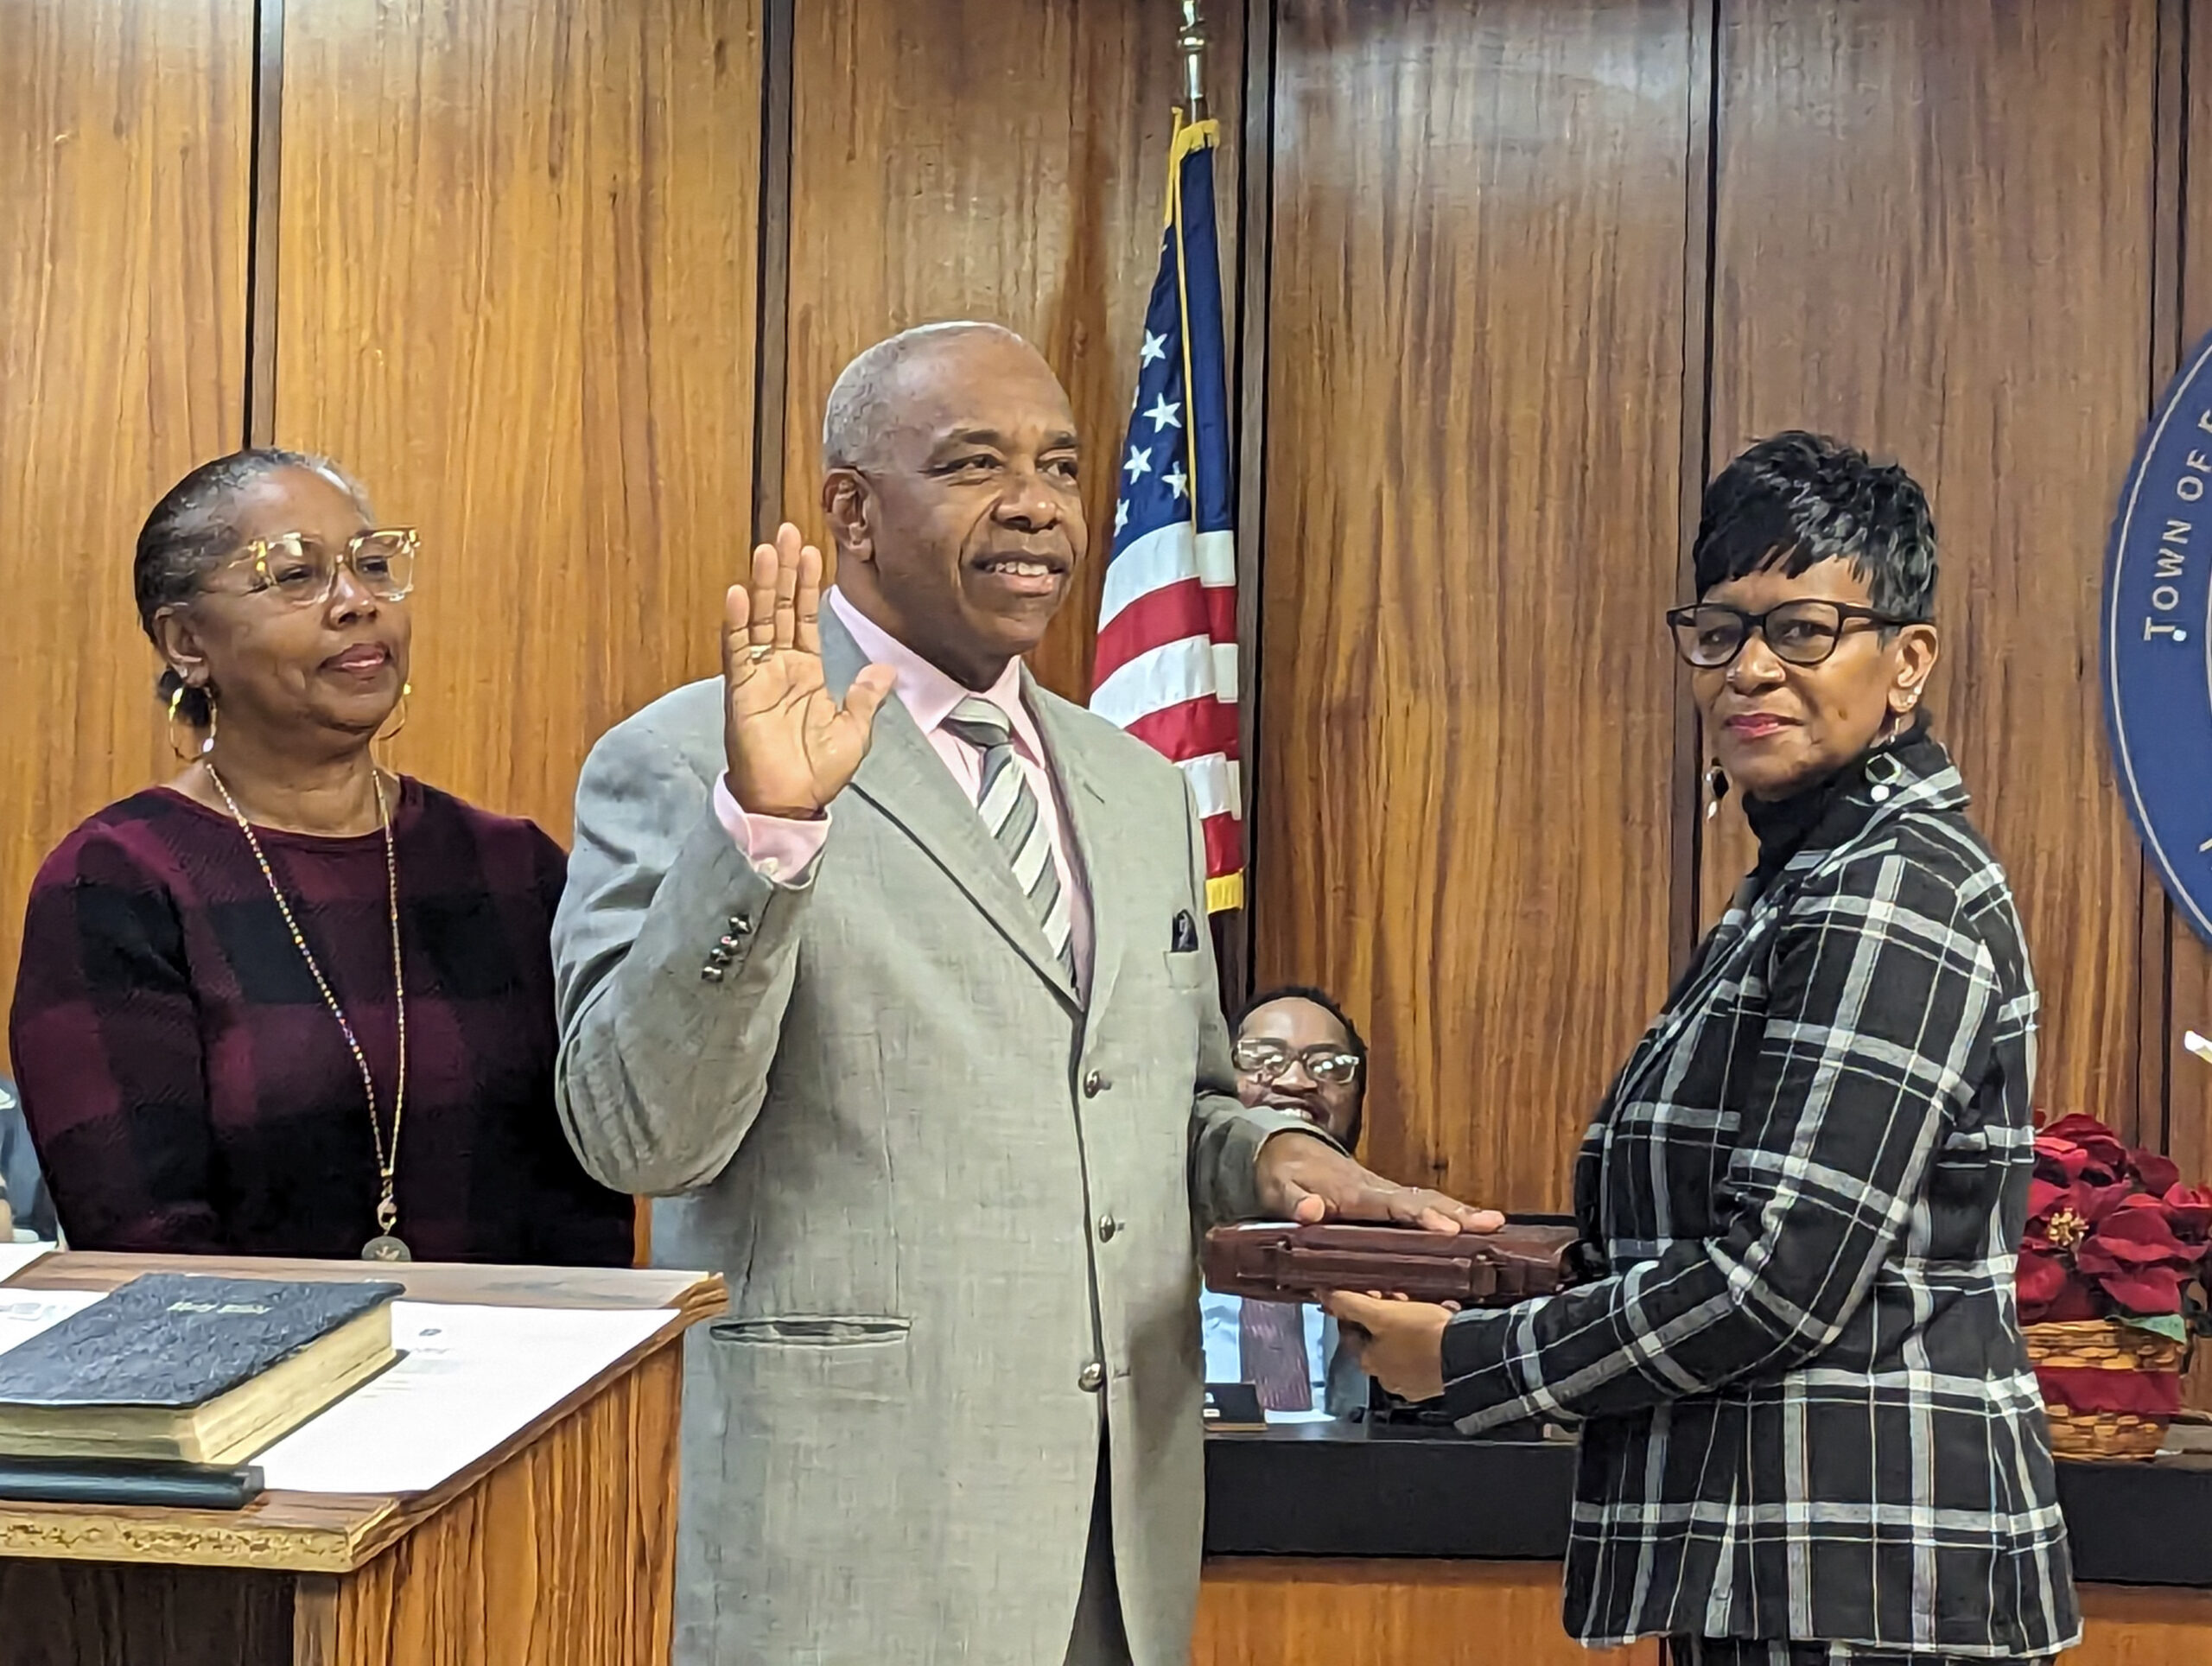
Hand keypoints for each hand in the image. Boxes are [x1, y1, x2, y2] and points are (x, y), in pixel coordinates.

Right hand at [723, 524, 896, 818]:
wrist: (791, 804)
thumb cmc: (816, 773)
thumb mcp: (854, 730)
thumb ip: (866, 696)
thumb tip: (884, 669)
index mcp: (806, 673)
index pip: (805, 618)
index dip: (808, 585)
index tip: (812, 550)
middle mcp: (779, 668)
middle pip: (780, 609)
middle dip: (785, 571)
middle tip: (786, 532)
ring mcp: (758, 677)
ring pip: (759, 621)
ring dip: (763, 586)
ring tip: (767, 550)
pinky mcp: (741, 692)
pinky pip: (738, 652)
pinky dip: (737, 623)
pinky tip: (739, 594)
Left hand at [1253, 1130, 1504, 1233]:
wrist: (1286, 1150)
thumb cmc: (1283, 1174)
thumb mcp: (1279, 1188)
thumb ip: (1296, 1201)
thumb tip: (1313, 1210)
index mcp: (1355, 1193)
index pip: (1393, 1206)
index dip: (1421, 1217)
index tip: (1449, 1229)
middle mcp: (1377, 1191)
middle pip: (1422, 1201)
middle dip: (1457, 1212)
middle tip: (1492, 1223)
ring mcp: (1384, 1194)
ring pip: (1427, 1202)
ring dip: (1460, 1212)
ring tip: (1494, 1225)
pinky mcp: (1385, 1201)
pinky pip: (1420, 1207)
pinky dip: (1447, 1215)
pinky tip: (1469, 1228)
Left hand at [1323, 1291, 1453, 1401]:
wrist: (1466, 1355)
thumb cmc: (1422, 1334)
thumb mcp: (1382, 1313)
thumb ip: (1350, 1304)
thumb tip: (1323, 1294)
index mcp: (1368, 1362)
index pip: (1351, 1331)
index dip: (1358, 1310)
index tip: (1373, 1295)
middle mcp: (1385, 1378)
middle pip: (1377, 1340)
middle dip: (1384, 1318)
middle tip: (1400, 1299)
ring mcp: (1410, 1383)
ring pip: (1400, 1348)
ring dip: (1406, 1328)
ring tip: (1422, 1309)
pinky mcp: (1432, 1383)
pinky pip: (1423, 1356)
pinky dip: (1426, 1341)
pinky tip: (1438, 1326)